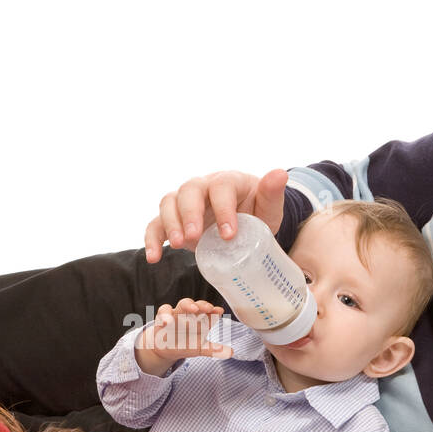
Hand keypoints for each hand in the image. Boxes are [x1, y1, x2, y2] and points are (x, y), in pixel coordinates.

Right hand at [134, 299, 232, 374]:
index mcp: (201, 320)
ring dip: (188, 306)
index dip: (214, 311)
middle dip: (203, 305)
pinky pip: (164, 311)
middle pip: (197, 305)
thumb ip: (213, 349)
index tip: (220, 311)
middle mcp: (190, 314)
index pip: (209, 313)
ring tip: (193, 309)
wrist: (166, 348)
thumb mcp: (199, 348)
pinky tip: (168, 321)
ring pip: (182, 305)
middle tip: (208, 308)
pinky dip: (166, 315)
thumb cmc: (185, 344)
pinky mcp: (163, 317)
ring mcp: (177, 314)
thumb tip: (231, 353)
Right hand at [144, 168, 289, 262]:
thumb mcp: (269, 207)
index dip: (223, 209)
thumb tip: (280, 174)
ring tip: (177, 245)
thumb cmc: (258, 214)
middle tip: (194, 236)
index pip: (221, 187)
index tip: (229, 234)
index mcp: (228, 181)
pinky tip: (154, 257)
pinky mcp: (174, 221)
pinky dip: (152, 239)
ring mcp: (186, 203)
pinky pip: (156, 224)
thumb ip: (272, 193)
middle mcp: (204, 187)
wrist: (246, 225)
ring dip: (170, 223)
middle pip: (189, 190)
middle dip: (189, 213)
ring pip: (169, 202)